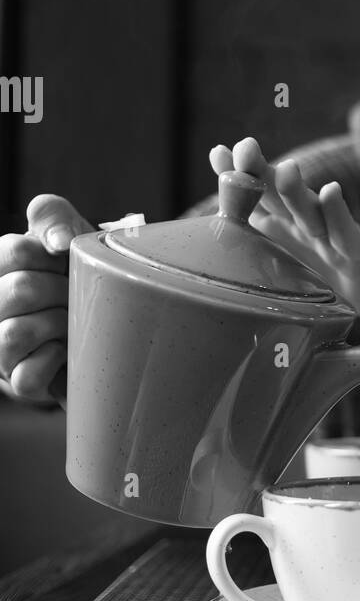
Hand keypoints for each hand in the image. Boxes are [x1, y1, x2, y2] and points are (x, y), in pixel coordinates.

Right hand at [0, 195, 92, 400]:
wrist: (105, 323)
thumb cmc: (77, 276)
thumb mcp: (67, 236)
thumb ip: (53, 216)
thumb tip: (57, 241)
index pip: (13, 251)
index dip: (51, 255)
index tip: (64, 263)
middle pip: (19, 290)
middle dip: (59, 290)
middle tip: (73, 295)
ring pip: (14, 334)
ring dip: (57, 324)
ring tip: (70, 321)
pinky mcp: (19, 384)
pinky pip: (26, 377)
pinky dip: (54, 361)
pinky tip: (64, 350)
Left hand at [209, 137, 359, 336]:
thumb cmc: (332, 268)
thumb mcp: (292, 253)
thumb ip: (261, 231)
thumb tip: (221, 214)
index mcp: (287, 224)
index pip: (257, 194)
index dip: (238, 174)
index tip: (218, 152)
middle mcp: (307, 223)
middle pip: (279, 195)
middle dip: (261, 171)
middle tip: (246, 147)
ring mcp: (333, 237)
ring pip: (309, 212)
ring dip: (296, 191)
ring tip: (287, 168)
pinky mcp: (358, 255)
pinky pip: (345, 233)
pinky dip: (338, 214)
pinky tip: (331, 192)